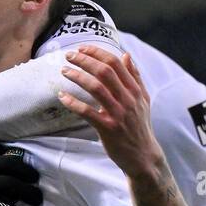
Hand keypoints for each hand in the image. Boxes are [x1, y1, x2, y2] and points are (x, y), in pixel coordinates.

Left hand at [58, 46, 163, 178]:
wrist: (143, 156)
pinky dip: (73, 103)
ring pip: (95, 88)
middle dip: (85, 60)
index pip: (116, 63)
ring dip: (77, 76)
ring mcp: (118, 114)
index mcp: (135, 90)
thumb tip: (126, 55)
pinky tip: (62, 96)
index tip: (82, 48)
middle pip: (104, 71)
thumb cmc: (140, 126)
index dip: (97, 52)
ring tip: (64, 71)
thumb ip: (135, 77)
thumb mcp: (143, 100)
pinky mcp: (108, 128)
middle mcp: (128, 99)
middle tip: (69, 56)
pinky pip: (87, 112)